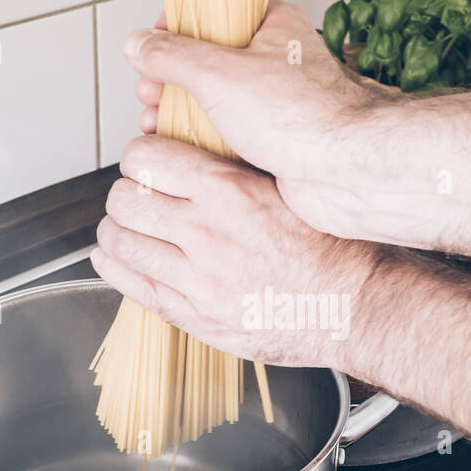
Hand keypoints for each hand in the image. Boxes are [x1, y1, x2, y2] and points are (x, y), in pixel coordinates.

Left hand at [90, 135, 385, 368]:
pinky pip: (134, 287)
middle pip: (123, 199)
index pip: (144, 158)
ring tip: (128, 229)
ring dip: (118, 232)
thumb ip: (235, 172)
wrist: (355, 305)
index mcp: (229, 191)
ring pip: (121, 242)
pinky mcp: (199, 316)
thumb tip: (189, 153)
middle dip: (125, 194)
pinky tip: (116, 258)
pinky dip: (116, 268)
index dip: (140, 159)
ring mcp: (199, 279)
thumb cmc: (332, 246)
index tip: (147, 166)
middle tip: (136, 199)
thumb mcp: (284, 187)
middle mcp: (208, 233)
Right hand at [123, 0, 410, 243]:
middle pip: (206, 59)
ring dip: (178, 111)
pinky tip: (179, 147)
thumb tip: (138, 44)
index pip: (213, 8)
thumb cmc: (303, 116)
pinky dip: (199, 140)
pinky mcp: (273, 141)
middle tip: (150, 93)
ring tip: (156, 123)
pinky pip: (225, 135)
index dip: (175, 26)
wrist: (347, 172)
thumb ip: (173, 56)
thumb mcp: (220, 74)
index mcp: (271, 26)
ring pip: (213, 100)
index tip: (151, 47)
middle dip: (168, 77)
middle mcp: (274, 61)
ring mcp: (273, 103)